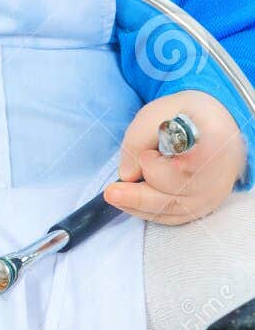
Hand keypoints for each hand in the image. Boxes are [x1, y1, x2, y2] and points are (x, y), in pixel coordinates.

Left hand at [103, 90, 246, 223]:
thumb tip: (128, 175)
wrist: (216, 127)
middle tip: (111, 192)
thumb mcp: (158, 113)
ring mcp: (212, 195)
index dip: (162, 165)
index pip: (186, 164)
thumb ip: (140, 138)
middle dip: (139, 194)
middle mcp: (218, 176)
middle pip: (175, 192)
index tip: (145, 157)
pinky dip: (146, 211)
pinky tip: (126, 202)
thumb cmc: (185, 116)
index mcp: (214, 143)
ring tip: (113, 196)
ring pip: (170, 208)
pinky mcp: (202, 208)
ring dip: (137, 204)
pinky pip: (172, 216)